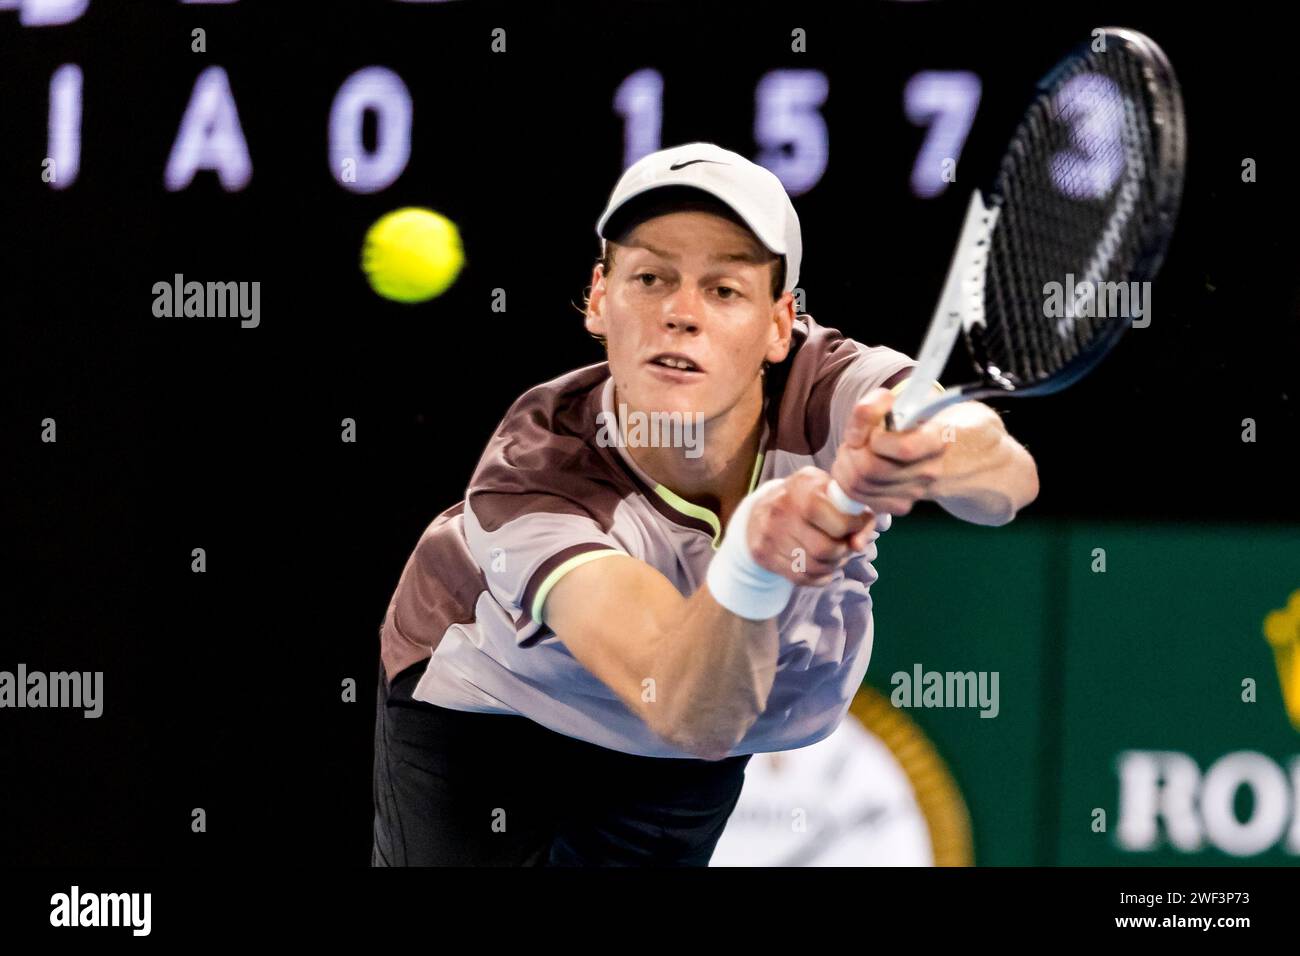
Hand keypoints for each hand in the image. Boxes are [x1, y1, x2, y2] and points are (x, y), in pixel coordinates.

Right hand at [745, 467, 876, 586]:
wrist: (760, 510)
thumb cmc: (805, 499)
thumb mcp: (829, 491)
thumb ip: (854, 510)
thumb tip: (859, 544)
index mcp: (802, 488)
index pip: (835, 521)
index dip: (852, 528)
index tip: (856, 526)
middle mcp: (781, 510)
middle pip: (825, 549)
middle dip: (843, 551)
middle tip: (845, 545)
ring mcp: (769, 534)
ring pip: (814, 567)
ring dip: (832, 565)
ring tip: (834, 554)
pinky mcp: (763, 555)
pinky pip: (800, 577)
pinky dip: (818, 576)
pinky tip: (820, 565)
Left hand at [829, 387, 946, 516]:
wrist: (929, 446)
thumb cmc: (907, 421)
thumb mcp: (894, 403)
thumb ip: (873, 407)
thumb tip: (856, 430)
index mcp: (936, 440)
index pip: (904, 449)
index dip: (875, 440)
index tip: (871, 431)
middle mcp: (930, 470)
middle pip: (870, 469)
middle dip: (850, 452)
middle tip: (853, 441)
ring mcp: (916, 492)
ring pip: (860, 486)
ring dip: (845, 466)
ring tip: (853, 453)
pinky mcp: (901, 506)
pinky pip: (861, 499)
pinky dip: (850, 483)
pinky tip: (857, 469)